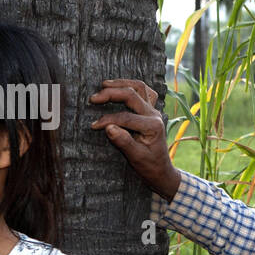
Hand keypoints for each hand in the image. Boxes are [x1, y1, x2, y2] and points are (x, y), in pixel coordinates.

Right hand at [88, 79, 181, 199]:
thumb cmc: (149, 166)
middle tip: (93, 98)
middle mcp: (155, 115)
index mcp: (153, 126)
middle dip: (111, 94)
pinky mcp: (151, 111)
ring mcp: (154, 111)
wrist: (161, 171)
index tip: (93, 125)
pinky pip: (144, 91)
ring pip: (139, 87)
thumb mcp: (136, 158)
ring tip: (103, 85)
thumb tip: (108, 127)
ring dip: (121, 84)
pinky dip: (131, 85)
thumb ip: (123, 142)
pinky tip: (119, 85)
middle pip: (132, 95)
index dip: (108, 120)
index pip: (126, 117)